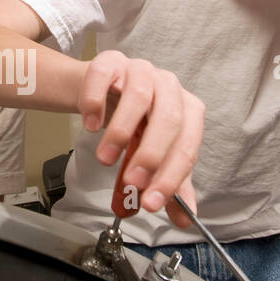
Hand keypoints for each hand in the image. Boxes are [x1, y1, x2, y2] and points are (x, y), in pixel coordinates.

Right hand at [78, 50, 203, 228]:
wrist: (105, 92)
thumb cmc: (136, 124)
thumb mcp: (155, 154)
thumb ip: (170, 185)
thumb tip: (185, 219)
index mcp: (188, 110)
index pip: (188, 144)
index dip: (171, 176)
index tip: (151, 202)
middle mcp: (169, 86)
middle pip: (169, 118)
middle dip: (151, 155)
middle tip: (131, 183)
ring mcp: (140, 70)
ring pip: (139, 96)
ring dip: (121, 131)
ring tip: (106, 159)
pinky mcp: (110, 62)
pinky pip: (104, 76)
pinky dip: (96, 101)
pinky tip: (91, 124)